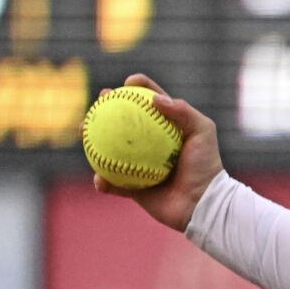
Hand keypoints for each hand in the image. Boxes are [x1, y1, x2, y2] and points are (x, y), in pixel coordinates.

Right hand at [91, 73, 223, 232]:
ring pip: (108, 150)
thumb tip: (156, 98)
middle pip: (122, 121)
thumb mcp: (203, 133)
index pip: (149, 101)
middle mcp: (151, 145)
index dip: (137, 87)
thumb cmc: (206, 167)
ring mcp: (139, 166)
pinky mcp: (134, 188)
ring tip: (83, 131)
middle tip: (99, 102)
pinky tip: (99, 178)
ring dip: (91, 139)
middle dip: (105, 107)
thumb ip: (184, 112)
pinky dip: (103, 181)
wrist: (204, 204)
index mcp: (166, 129)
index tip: (128, 84)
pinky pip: (113, 183)